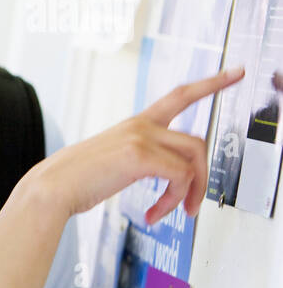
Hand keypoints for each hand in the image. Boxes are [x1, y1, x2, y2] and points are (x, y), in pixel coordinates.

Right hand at [26, 67, 244, 224]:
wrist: (51, 189)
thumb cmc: (76, 181)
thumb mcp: (113, 163)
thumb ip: (139, 162)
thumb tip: (162, 182)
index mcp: (135, 125)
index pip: (180, 95)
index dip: (211, 83)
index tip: (236, 73)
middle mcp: (141, 126)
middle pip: (197, 142)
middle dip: (202, 176)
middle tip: (193, 204)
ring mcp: (141, 137)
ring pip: (193, 159)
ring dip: (190, 191)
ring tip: (175, 212)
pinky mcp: (140, 155)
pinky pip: (179, 177)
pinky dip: (172, 201)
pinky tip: (153, 214)